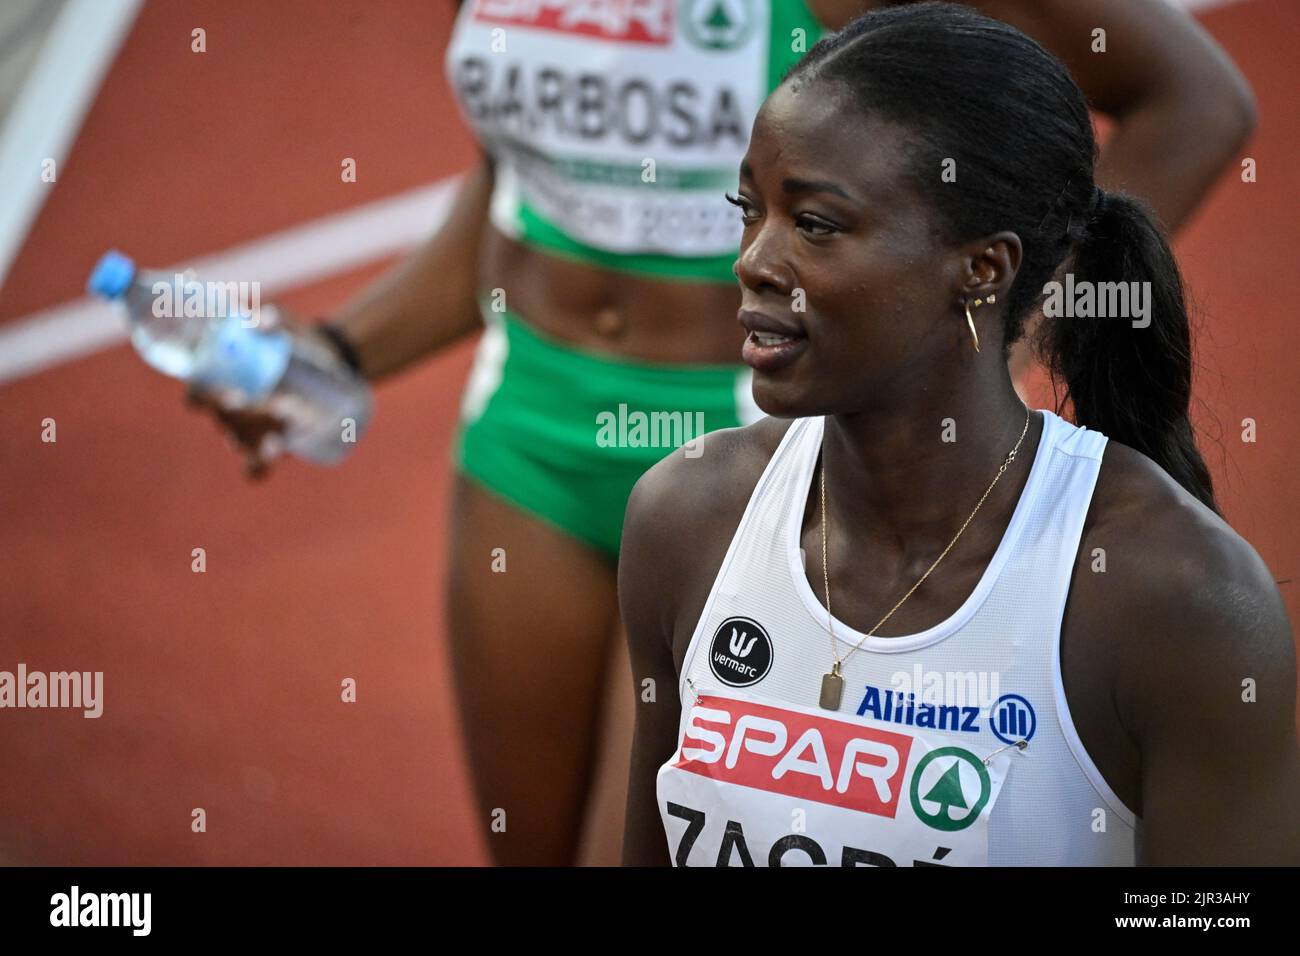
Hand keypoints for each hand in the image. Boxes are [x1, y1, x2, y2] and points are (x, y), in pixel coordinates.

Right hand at [183, 304, 305, 479]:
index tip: (227, 390)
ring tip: (275, 435)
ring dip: (251, 442)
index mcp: (222, 377)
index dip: (202, 395)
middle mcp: (228, 406)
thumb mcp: (289, 327)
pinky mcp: (267, 447)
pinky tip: (268, 458)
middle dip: (231, 415)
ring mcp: (247, 429)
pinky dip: (256, 467)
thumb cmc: (298, 343)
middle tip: (247, 402)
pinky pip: (253, 466)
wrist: (333, 371)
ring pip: (237, 443)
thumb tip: (261, 320)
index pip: (198, 392)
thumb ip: (273, 322)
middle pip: (220, 419)